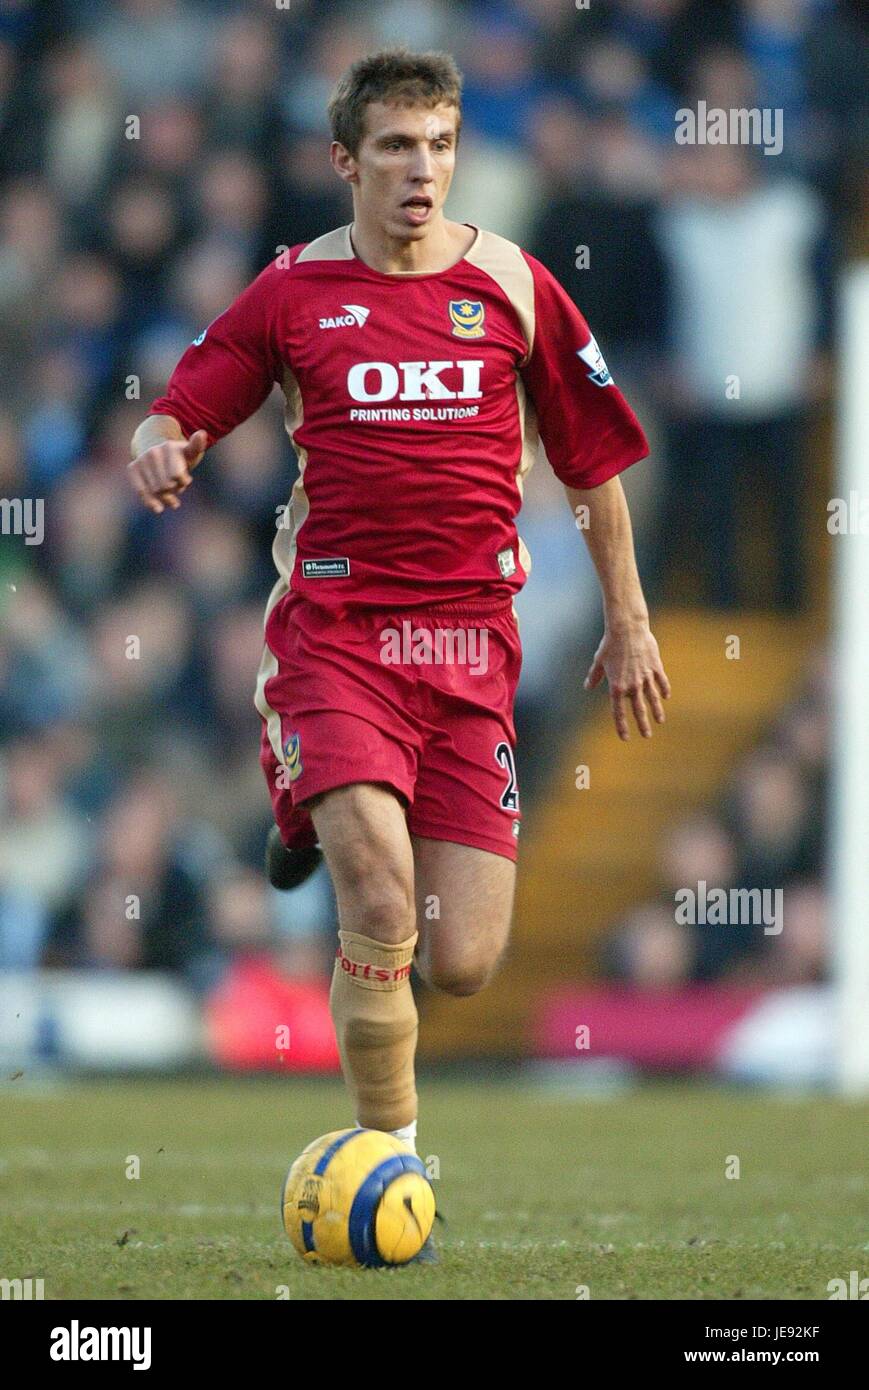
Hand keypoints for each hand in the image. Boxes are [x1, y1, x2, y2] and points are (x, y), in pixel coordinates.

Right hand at [127, 429, 207, 514]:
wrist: (155, 450)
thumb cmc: (178, 457)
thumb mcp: (190, 452)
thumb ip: (196, 446)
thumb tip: (202, 433)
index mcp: (169, 447)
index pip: (177, 476)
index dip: (183, 481)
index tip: (185, 480)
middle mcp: (153, 452)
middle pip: (166, 485)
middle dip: (174, 491)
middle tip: (177, 490)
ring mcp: (142, 459)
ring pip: (156, 490)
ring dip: (165, 498)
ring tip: (171, 498)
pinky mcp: (132, 468)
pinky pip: (141, 490)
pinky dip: (149, 501)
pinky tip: (158, 508)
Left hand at [584, 621, 670, 739]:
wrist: (627, 629)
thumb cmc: (610, 644)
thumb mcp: (599, 661)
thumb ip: (594, 676)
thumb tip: (588, 687)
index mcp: (616, 686)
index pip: (618, 712)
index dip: (622, 726)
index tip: (625, 738)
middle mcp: (632, 685)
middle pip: (638, 710)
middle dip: (643, 725)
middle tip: (647, 736)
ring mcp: (645, 677)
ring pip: (653, 699)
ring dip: (657, 711)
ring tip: (660, 721)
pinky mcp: (655, 667)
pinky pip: (661, 682)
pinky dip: (664, 690)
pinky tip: (666, 697)